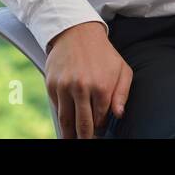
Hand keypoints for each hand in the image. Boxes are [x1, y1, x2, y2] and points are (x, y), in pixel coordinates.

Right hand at [44, 21, 131, 138]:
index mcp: (102, 86)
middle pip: (82, 125)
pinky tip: (65, 123)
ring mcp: (65, 87)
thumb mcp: (122, 68)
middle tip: (86, 142)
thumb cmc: (103, 53)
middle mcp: (82, 88)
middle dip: (85, 137)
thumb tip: (119, 114)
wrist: (77, 33)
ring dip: (69, 135)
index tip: (100, 133)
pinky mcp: (51, 85)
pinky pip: (56, 107)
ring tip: (72, 140)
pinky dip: (61, 116)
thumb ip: (123, 93)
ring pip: (66, 120)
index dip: (100, 129)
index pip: (100, 119)